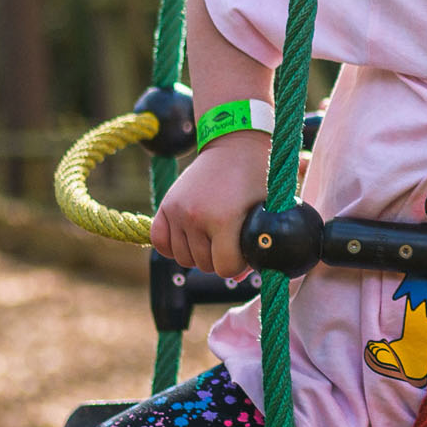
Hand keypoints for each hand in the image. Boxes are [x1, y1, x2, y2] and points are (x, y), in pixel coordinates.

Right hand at [148, 132, 272, 279]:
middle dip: (220, 257)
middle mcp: (196, 217)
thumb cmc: (258, 179)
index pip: (226, 268)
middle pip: (204, 266)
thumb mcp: (266, 212)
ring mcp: (177, 211)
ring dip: (198, 253)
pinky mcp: (165, 206)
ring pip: (182, 259)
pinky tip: (190, 236)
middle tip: (230, 238)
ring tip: (213, 234)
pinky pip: (160, 243)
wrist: (235, 146)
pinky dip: (173, 246)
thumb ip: (256, 247)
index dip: (239, 264)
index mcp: (224, 219)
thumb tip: (238, 279)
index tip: (244, 250)